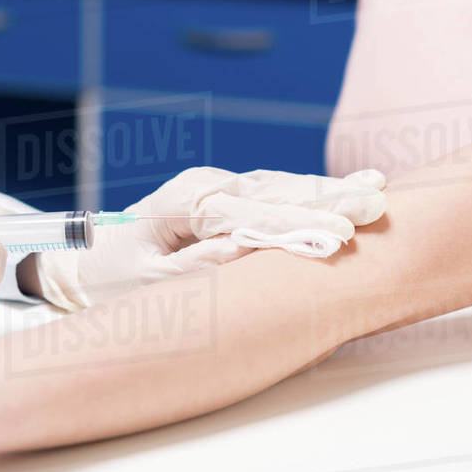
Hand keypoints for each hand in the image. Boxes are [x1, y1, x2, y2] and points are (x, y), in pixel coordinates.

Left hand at [35, 167, 386, 309]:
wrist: (92, 260)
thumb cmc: (115, 280)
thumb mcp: (147, 285)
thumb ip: (197, 268)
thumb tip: (246, 247)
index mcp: (182, 204)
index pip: (250, 213)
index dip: (298, 224)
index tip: (341, 233)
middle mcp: (205, 187)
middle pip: (275, 191)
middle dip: (327, 199)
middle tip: (377, 204)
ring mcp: (220, 187)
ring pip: (282, 188)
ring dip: (329, 191)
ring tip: (379, 192)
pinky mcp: (232, 196)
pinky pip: (279, 194)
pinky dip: (316, 193)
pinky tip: (359, 186)